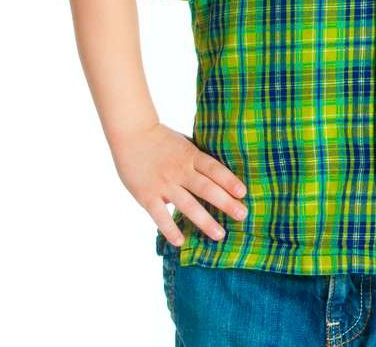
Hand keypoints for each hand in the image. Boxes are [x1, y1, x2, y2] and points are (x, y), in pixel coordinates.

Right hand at [108, 122, 247, 246]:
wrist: (132, 134)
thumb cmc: (162, 139)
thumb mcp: (185, 143)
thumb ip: (198, 158)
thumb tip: (218, 173)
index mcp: (191, 155)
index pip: (214, 169)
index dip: (229, 180)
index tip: (243, 193)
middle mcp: (180, 171)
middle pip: (206, 189)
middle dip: (225, 203)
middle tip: (242, 215)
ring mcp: (163, 184)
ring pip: (188, 205)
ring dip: (205, 221)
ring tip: (220, 235)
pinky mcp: (147, 195)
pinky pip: (160, 215)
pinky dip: (170, 229)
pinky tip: (180, 241)